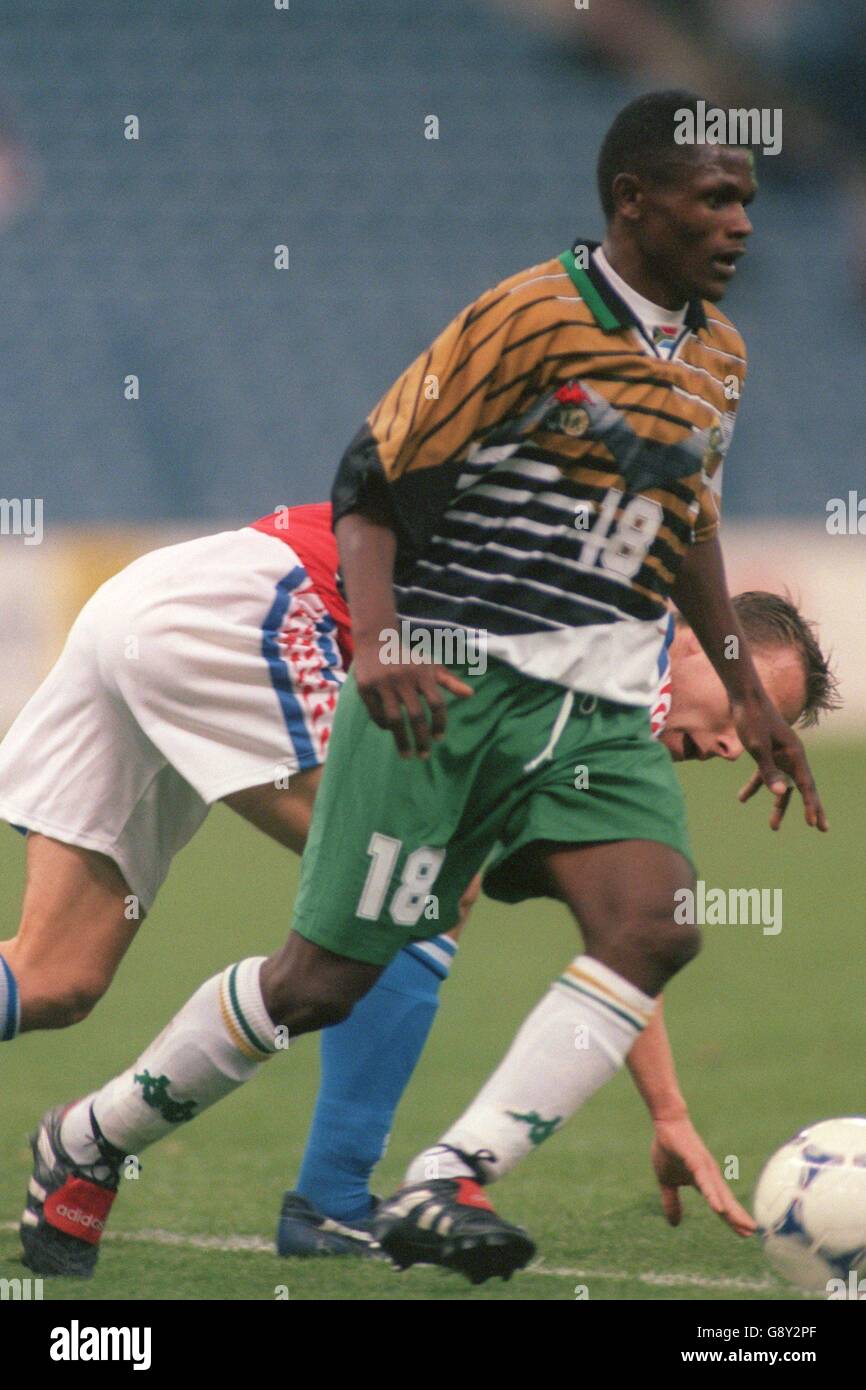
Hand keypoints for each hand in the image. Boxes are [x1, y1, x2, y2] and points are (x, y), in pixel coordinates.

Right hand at [353, 639, 473, 757]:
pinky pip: (376, 714)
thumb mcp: (430, 667)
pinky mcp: (365, 688)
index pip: (436, 703)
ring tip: (407, 755)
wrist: (376, 641)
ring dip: (401, 740)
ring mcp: (383, 683)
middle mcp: (403, 678)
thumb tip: (471, 694)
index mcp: (422, 673)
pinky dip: (383, 725)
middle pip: (416, 715)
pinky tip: (390, 731)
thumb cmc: (409, 659)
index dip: (439, 723)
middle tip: (424, 755)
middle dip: (421, 738)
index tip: (439, 738)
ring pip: (394, 719)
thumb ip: (450, 681)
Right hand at [651, 1115, 755, 1236]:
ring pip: (720, 1194)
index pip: (721, 1204)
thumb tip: (674, 1224)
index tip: (746, 1234)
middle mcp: (710, 1175)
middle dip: (739, 1218)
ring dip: (732, 1211)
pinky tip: (719, 1208)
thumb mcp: (666, 1182)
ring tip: (744, 1226)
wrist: (665, 1123)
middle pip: (727, 1201)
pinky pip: (705, 1181)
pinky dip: (713, 1195)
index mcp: (704, 1181)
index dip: (732, 1219)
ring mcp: (704, 1168)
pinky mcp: (695, 1160)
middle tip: (752, 1233)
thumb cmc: (668, 1150)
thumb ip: (672, 1202)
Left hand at [732, 695, 826, 830]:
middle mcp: (791, 756)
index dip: (810, 806)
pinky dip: (755, 786)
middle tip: (821, 829)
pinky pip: (764, 774)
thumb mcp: (758, 747)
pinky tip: (742, 798)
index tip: (814, 825)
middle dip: (809, 808)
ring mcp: (779, 754)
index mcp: (794, 755)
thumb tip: (780, 794)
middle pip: (802, 787)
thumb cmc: (752, 719)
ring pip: (782, 785)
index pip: (805, 786)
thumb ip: (768, 771)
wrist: (744, 696)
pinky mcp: (766, 751)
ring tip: (774, 827)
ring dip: (778, 805)